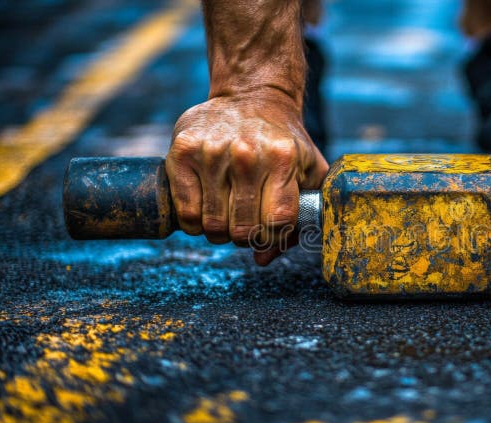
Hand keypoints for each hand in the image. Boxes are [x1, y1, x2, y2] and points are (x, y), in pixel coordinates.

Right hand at [165, 89, 327, 264]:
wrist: (252, 96)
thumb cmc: (284, 142)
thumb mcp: (308, 171)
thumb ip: (299, 217)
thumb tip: (263, 258)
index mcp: (283, 159)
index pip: (276, 222)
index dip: (271, 238)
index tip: (267, 233)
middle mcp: (247, 154)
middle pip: (242, 229)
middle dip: (245, 237)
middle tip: (244, 225)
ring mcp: (212, 151)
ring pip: (212, 225)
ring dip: (219, 232)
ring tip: (226, 216)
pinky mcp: (183, 150)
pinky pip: (186, 211)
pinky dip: (195, 223)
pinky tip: (205, 209)